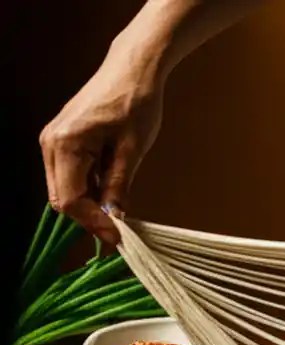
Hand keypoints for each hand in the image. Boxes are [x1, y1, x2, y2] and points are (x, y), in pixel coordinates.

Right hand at [39, 46, 163, 244]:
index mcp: (65, 144)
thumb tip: (115, 219)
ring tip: (119, 213)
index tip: (117, 238)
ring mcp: (54, 140)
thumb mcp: (132, 151)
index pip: (70, 199)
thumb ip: (118, 186)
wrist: (132, 70)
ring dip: (89, 204)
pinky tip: (110, 192)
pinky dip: (89, 188)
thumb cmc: (136, 103)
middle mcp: (51, 143)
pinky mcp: (62, 139)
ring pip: (65, 188)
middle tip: (119, 232)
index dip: (92, 223)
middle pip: (62, 197)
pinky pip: (71, 174)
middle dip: (89, 217)